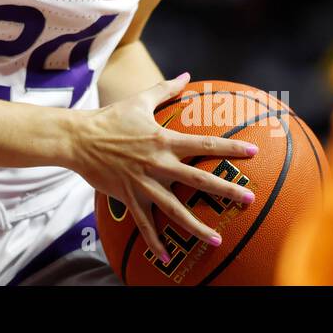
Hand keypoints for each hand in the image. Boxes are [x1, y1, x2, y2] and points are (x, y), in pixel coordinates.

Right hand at [69, 72, 257, 263]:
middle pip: (198, 179)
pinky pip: (144, 223)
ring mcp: (143, 183)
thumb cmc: (110, 118)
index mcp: (164, 140)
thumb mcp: (139, 101)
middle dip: (225, 190)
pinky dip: (155, 241)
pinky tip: (166, 257)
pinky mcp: (128, 197)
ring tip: (216, 240)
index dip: (230, 146)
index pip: (204, 143)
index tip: (253, 151)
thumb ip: (165, 89)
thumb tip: (186, 75)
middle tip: (248, 199)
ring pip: (175, 209)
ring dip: (196, 226)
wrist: (79, 138)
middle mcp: (158, 163)